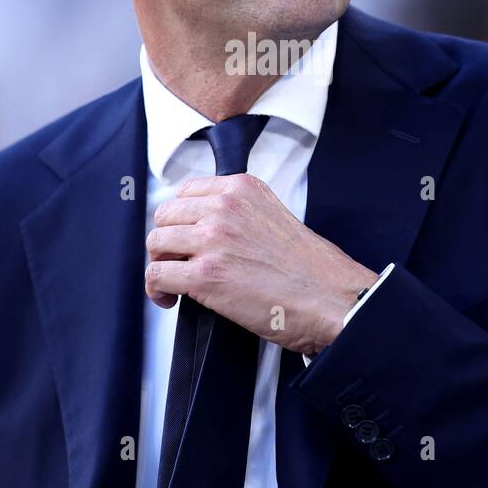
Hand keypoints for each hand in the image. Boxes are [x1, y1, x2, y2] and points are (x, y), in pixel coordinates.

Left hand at [144, 173, 378, 354]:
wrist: (331, 298)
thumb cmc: (312, 269)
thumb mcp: (274, 216)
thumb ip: (240, 213)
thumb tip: (209, 229)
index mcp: (242, 188)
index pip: (186, 192)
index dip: (180, 218)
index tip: (183, 235)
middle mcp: (224, 207)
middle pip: (165, 215)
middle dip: (168, 241)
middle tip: (177, 262)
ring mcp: (213, 239)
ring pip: (156, 243)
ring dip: (160, 265)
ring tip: (172, 283)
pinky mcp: (205, 275)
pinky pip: (157, 274)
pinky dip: (157, 289)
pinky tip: (169, 299)